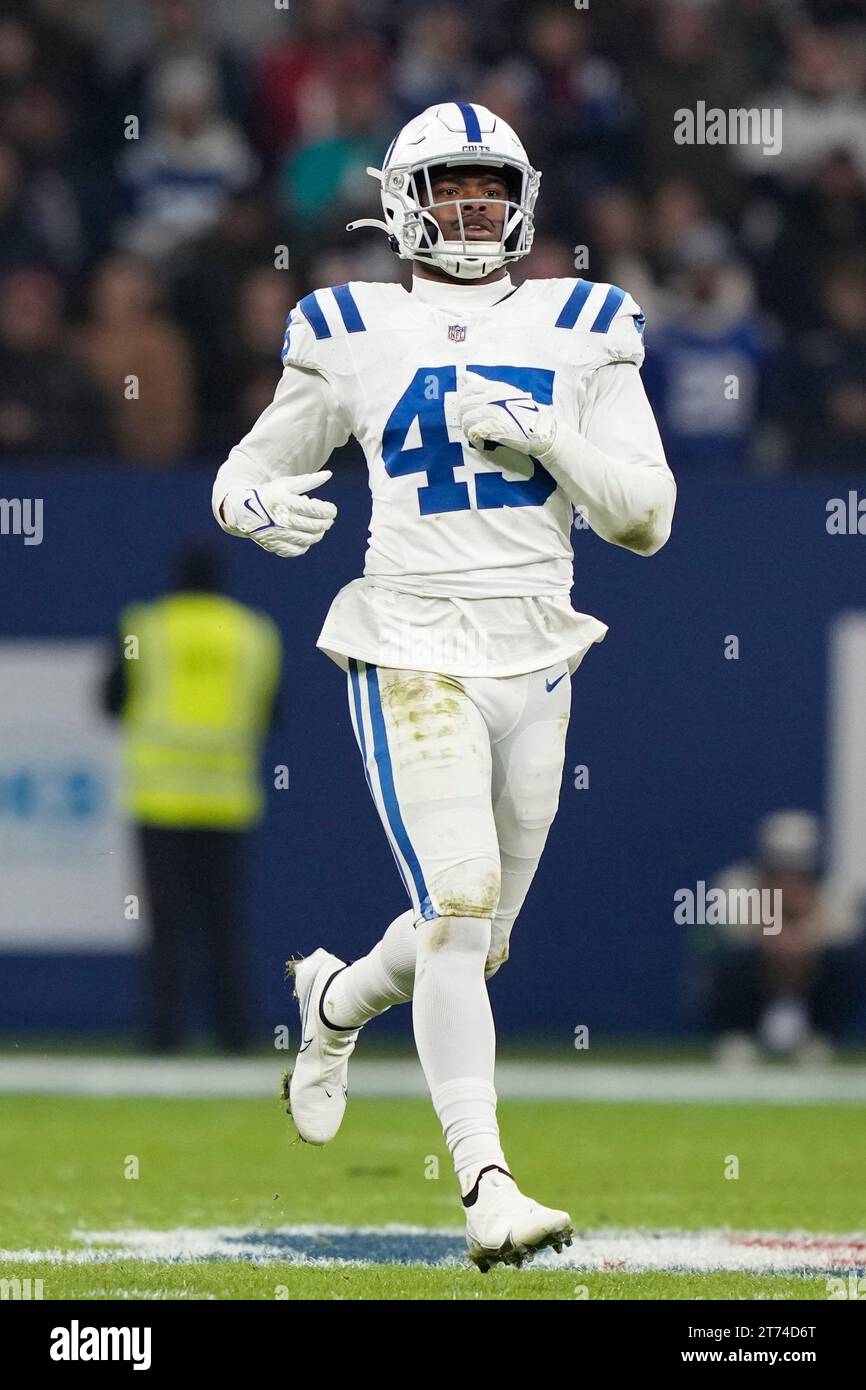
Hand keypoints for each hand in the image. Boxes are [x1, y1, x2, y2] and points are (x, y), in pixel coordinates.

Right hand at [219, 472, 336, 556]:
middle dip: (326, 523)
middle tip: (328, 520)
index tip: (331, 510)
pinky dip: (305, 545)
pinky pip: (296, 550)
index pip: (316, 510)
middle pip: (314, 526)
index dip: (329, 511)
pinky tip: (306, 538)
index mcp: (286, 502)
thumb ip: (309, 480)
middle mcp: (281, 519)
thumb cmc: (269, 494)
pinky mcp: (274, 545)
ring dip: (318, 534)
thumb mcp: (286, 484)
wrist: (242, 510)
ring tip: (320, 529)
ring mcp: (277, 534)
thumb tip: (329, 474)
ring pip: (307, 539)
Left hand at [455, 372, 557, 457]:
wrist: (541, 428)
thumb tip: (465, 375)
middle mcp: (491, 397)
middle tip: (469, 426)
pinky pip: (473, 432)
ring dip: (467, 430)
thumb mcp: (505, 392)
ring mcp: (492, 412)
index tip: (464, 410)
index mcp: (494, 387)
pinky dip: (474, 439)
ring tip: (475, 435)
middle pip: (463, 405)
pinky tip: (481, 443)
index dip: (461, 401)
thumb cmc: (524, 411)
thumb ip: (485, 385)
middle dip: (462, 417)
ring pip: (466, 419)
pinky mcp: (494, 427)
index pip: (468, 388)